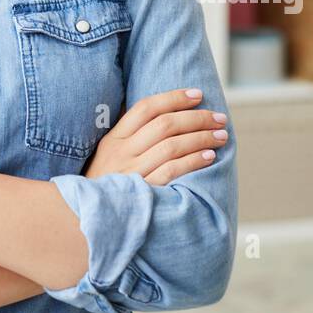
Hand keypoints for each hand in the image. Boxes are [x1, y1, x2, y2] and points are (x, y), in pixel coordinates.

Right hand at [83, 88, 229, 185]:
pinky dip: (193, 161)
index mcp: (114, 138)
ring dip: (201, 138)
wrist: (92, 218)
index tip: (198, 94)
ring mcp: (132, 173)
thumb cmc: (106, 183)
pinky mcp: (144, 193)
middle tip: (219, 117)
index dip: (173, 98)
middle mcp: (122, 152)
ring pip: (171, 146)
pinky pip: (172, 172)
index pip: (146, 108)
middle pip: (164, 125)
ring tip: (220, 135)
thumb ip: (129, 134)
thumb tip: (163, 112)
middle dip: (196, 118)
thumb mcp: (108, 154)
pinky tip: (209, 156)